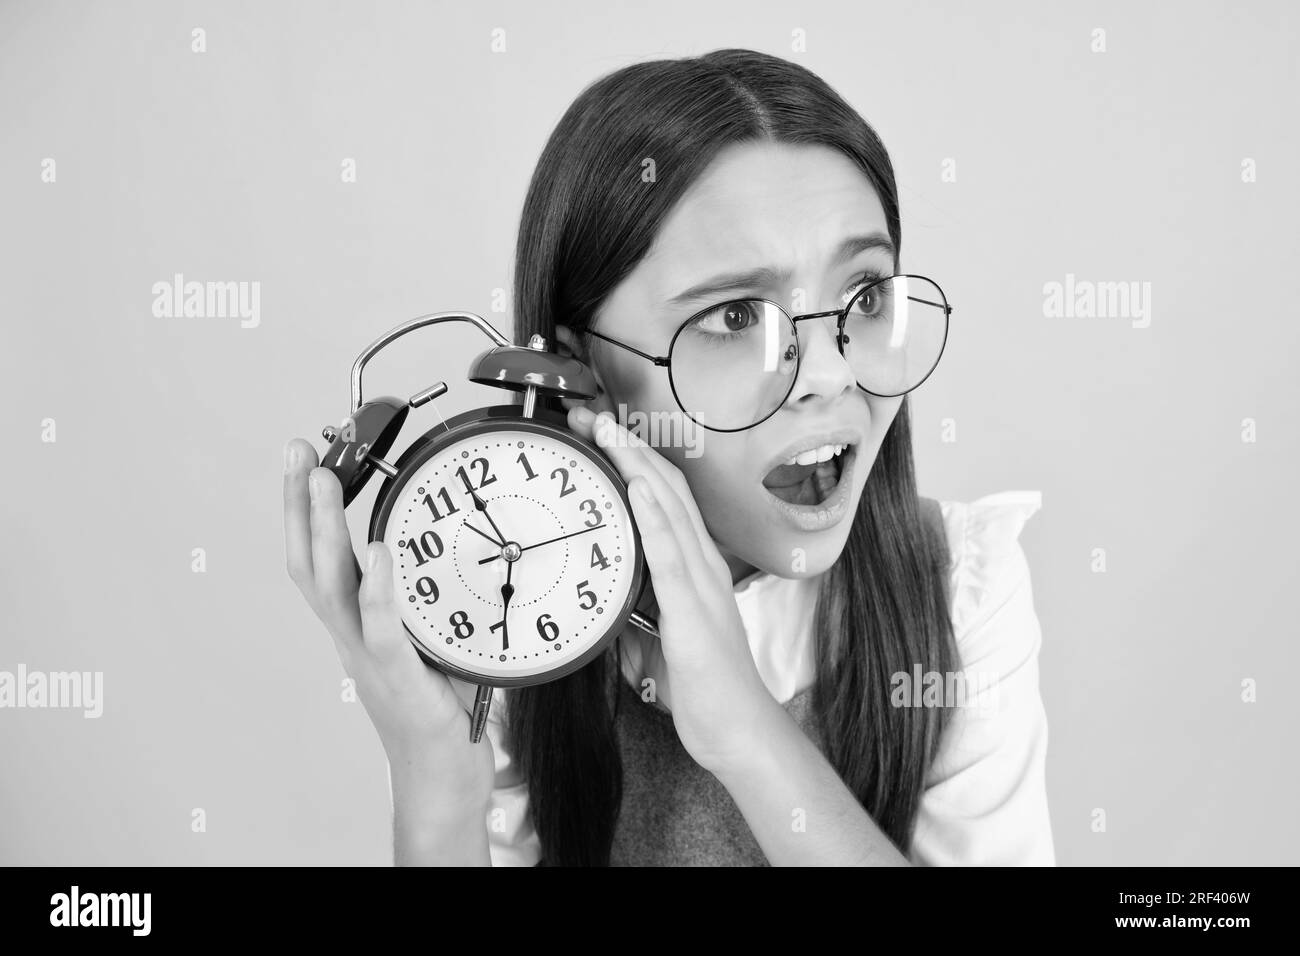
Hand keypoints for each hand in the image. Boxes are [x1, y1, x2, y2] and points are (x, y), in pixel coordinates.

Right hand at [282, 438, 494, 811]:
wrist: (440, 774)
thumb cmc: (440, 704)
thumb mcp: (429, 635)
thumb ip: (428, 594)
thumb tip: (455, 541)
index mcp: (356, 624)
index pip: (318, 558)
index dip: (306, 510)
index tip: (307, 460)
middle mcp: (351, 636)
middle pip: (309, 562)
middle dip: (300, 503)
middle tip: (299, 451)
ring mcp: (368, 657)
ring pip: (331, 587)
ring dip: (324, 529)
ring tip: (324, 479)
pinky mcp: (399, 675)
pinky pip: (383, 627)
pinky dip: (377, 587)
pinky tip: (378, 549)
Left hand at [564, 406, 779, 776]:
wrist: (738, 730)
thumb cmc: (704, 689)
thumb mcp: (656, 642)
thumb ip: (635, 616)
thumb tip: (607, 605)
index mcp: (693, 568)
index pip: (664, 498)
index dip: (633, 460)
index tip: (599, 431)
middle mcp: (701, 564)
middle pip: (665, 489)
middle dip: (627, 446)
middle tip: (591, 412)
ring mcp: (701, 584)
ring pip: (669, 508)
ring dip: (635, 464)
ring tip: (607, 428)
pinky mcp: (694, 611)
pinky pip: (671, 554)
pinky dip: (654, 515)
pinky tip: (637, 487)